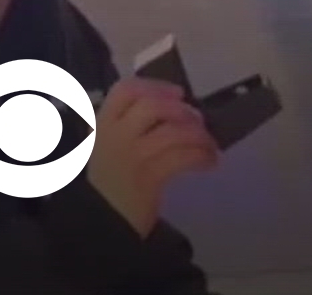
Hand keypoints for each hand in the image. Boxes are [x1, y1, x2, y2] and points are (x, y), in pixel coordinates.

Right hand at [85, 79, 218, 236]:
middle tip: (197, 120)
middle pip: (152, 106)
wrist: (102, 226)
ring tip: (210, 145)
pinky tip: (210, 162)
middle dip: (181, 110)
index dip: (155, 86)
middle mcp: (114, 136)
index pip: (124, 90)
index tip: (177, 93)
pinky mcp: (148, 178)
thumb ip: (128, 128)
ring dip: (199, 135)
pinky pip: (183, 157)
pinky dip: (202, 156)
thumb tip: (172, 109)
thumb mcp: (107, 150)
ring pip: (173, 132)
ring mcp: (131, 156)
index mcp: (101, 125)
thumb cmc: (108, 186)